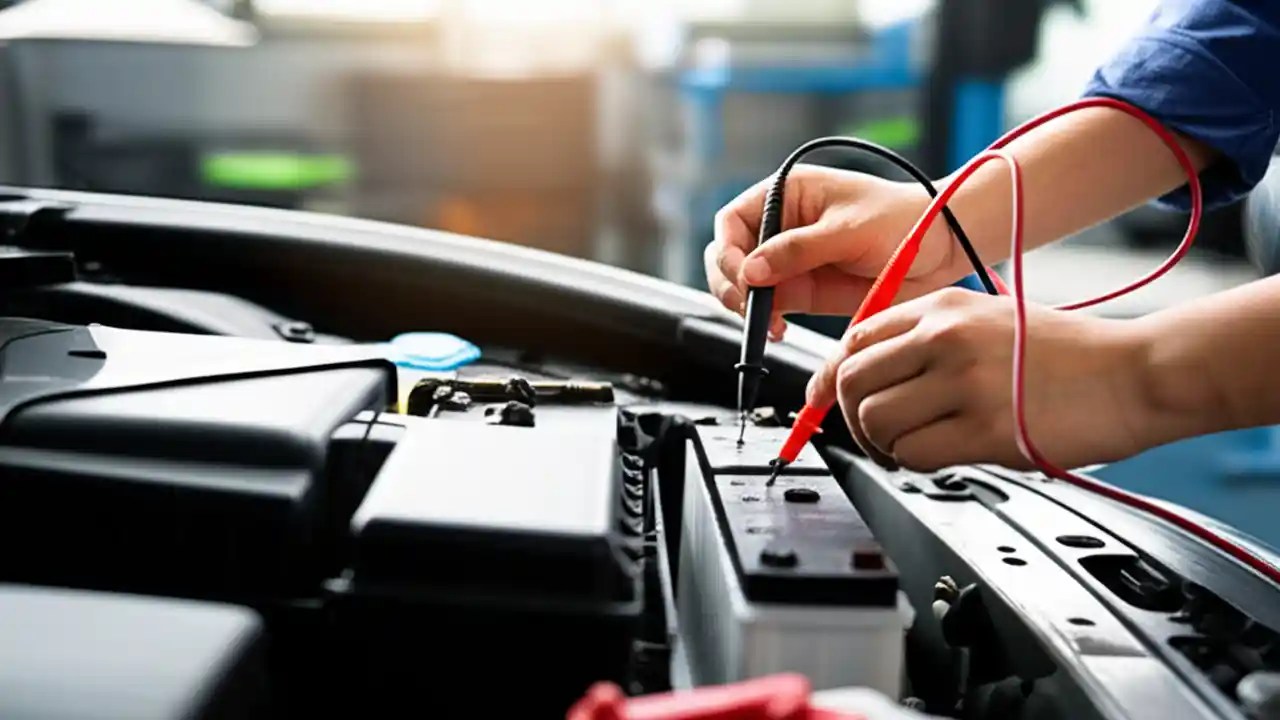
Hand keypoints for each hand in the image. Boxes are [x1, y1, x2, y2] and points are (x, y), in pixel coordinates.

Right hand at [704, 165, 964, 339]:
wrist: (940, 249)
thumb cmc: (901, 219)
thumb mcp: (847, 229)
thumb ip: (797, 250)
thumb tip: (750, 271)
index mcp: (786, 194)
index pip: (733, 220)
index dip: (728, 249)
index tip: (743, 275)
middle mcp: (780, 226)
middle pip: (728, 254)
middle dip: (730, 282)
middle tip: (749, 304)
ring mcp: (789, 261)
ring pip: (742, 285)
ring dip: (745, 306)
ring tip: (767, 320)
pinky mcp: (802, 291)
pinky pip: (768, 307)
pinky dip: (764, 321)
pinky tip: (778, 328)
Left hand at [806, 288, 1154, 471]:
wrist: (1134, 374)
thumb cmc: (1068, 355)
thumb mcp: (989, 321)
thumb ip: (929, 338)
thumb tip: (868, 372)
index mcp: (942, 308)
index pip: (854, 339)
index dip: (830, 376)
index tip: (826, 400)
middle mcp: (945, 338)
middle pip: (851, 380)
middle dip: (850, 416)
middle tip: (873, 435)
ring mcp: (964, 383)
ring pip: (874, 420)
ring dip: (881, 445)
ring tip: (908, 449)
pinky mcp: (985, 430)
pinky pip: (913, 454)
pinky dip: (913, 464)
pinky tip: (936, 458)